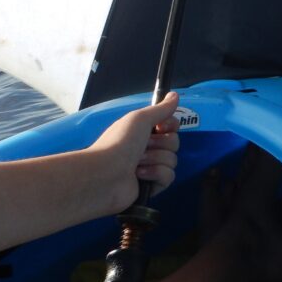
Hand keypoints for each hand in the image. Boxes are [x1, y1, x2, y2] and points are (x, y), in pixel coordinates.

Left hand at [89, 92, 180, 211]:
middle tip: (144, 146)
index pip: (171, 127)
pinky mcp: (152, 186)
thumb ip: (161, 108)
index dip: (170, 126)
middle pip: (174, 143)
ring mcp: (150, 168)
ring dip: (155, 159)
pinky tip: (139, 175)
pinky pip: (169, 176)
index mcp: (143, 132)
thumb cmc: (120, 142)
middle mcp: (147, 148)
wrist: (105, 173)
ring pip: (172, 160)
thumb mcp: (140, 119)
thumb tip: (175, 94)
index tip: (161, 127)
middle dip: (161, 144)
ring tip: (137, 163)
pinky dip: (156, 173)